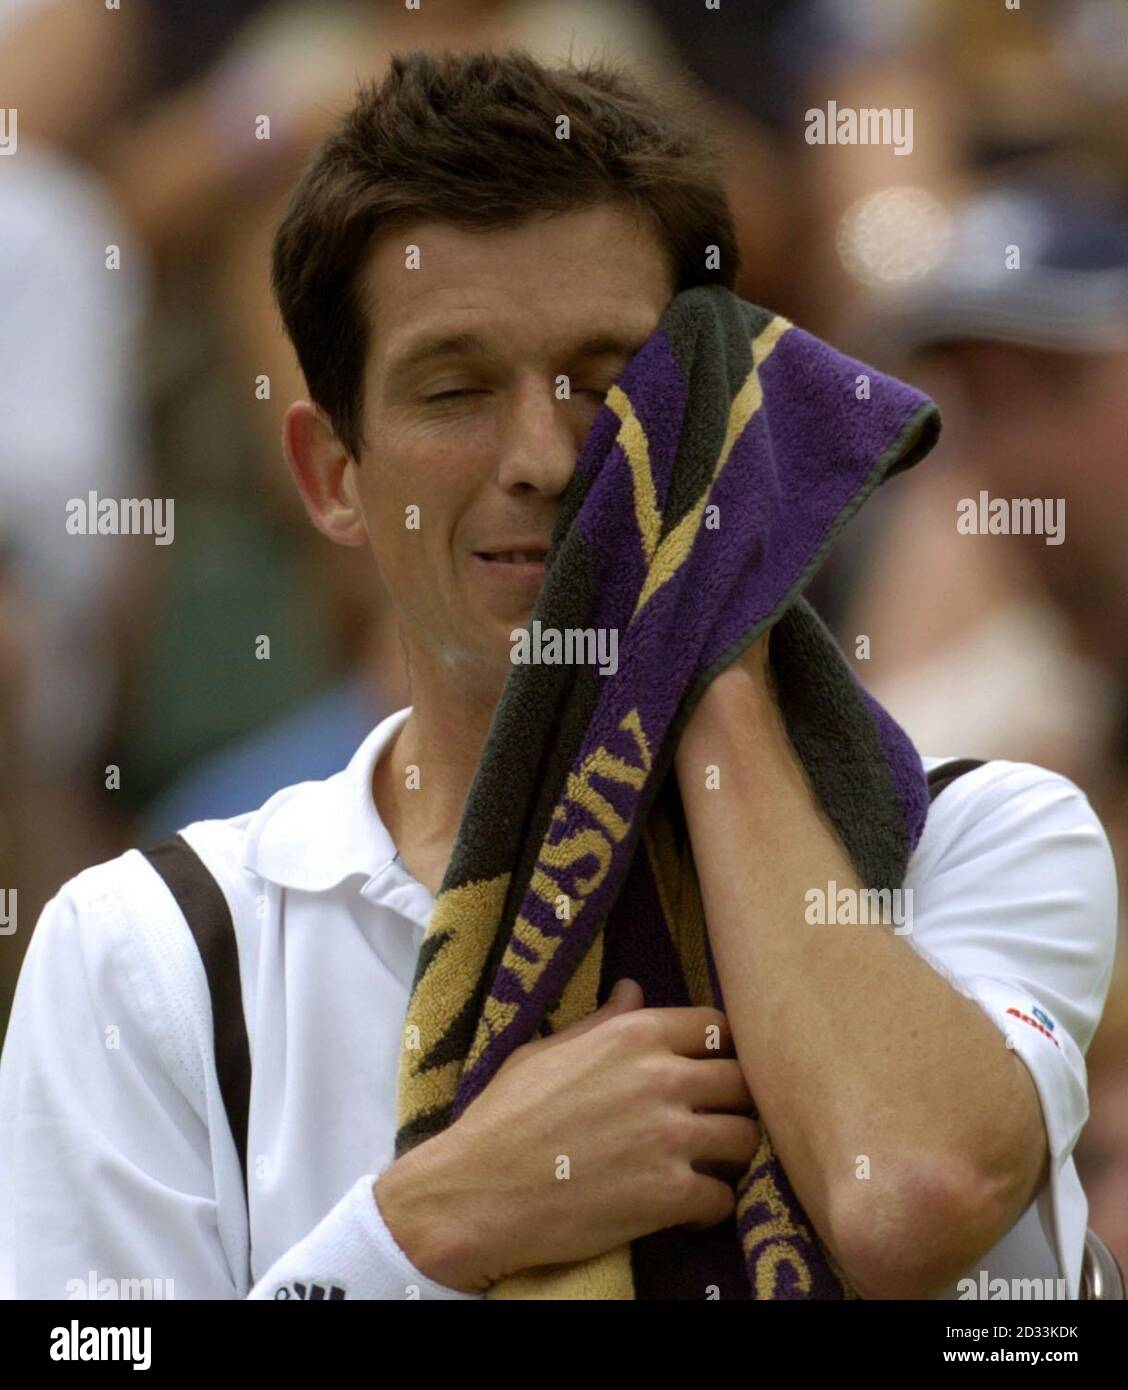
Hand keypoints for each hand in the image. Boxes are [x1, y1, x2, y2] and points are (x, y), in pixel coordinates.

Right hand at [374, 979, 759, 1291]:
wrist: (475, 1192)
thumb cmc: (504, 1116)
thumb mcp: (547, 1051)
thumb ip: (602, 1022)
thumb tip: (633, 989)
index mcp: (634, 1035)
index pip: (718, 1026)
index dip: (719, 1051)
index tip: (710, 1072)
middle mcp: (661, 1078)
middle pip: (743, 1082)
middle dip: (732, 1102)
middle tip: (713, 1121)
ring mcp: (669, 1138)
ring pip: (745, 1138)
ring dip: (730, 1154)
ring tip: (706, 1163)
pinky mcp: (668, 1195)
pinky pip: (724, 1197)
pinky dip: (711, 1205)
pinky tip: (687, 1207)